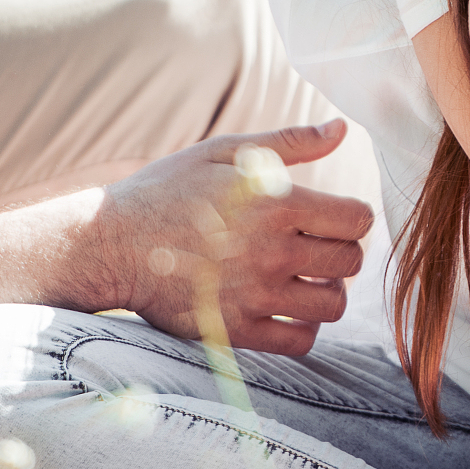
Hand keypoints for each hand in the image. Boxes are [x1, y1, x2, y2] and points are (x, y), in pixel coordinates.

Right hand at [92, 121, 372, 356]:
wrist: (112, 244)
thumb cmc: (168, 190)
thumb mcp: (225, 152)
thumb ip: (289, 142)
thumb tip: (342, 128)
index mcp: (274, 202)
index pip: (357, 219)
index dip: (352, 216)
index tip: (332, 216)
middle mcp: (272, 251)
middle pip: (351, 262)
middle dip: (342, 251)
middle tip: (316, 245)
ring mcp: (255, 295)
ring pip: (332, 305)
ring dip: (326, 290)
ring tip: (303, 276)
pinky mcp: (236, 330)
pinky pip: (300, 340)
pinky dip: (303, 325)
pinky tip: (286, 306)